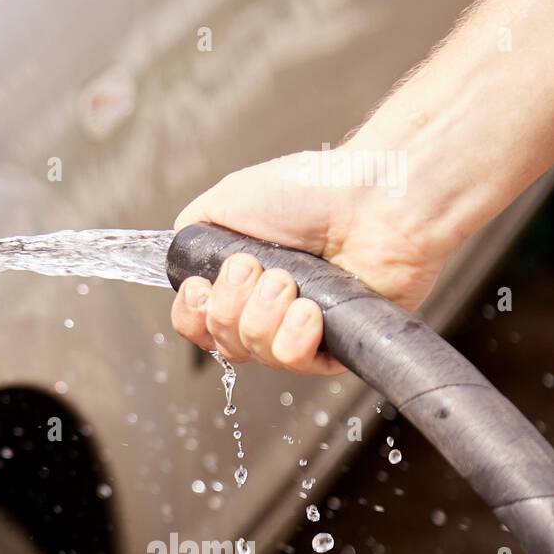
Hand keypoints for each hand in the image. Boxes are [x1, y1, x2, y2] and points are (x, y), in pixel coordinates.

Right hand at [169, 150, 449, 374]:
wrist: (373, 199)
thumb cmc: (312, 191)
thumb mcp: (227, 198)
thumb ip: (191, 232)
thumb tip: (180, 261)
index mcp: (241, 281)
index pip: (197, 324)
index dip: (192, 314)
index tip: (200, 288)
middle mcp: (267, 310)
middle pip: (219, 341)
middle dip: (231, 302)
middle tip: (258, 266)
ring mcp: (301, 331)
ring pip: (253, 351)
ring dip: (264, 312)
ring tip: (291, 279)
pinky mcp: (336, 348)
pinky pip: (294, 362)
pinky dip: (295, 335)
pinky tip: (311, 308)